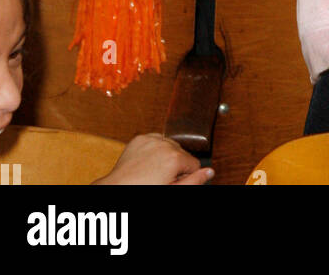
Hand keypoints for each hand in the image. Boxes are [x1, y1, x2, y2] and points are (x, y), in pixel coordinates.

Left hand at [94, 134, 212, 185]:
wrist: (118, 190)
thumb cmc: (145, 191)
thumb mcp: (172, 190)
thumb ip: (193, 181)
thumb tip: (210, 172)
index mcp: (175, 158)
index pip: (194, 163)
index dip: (186, 176)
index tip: (174, 183)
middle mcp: (164, 144)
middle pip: (182, 153)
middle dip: (176, 165)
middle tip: (162, 180)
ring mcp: (150, 139)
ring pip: (169, 145)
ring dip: (165, 156)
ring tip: (154, 172)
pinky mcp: (139, 138)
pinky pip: (154, 140)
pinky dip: (154, 149)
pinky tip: (147, 163)